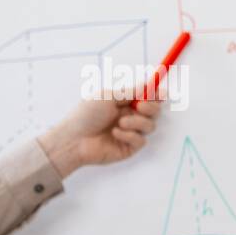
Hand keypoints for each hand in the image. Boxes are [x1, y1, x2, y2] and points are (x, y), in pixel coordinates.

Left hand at [37, 87, 162, 177]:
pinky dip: (130, 135)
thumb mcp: (107, 97)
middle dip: (151, 107)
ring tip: (119, 122)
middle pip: (154, 111)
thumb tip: (148, 86)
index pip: (147, 97)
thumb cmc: (85, 115)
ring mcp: (130, 133)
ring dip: (137, 122)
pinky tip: (115, 133)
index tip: (162, 92)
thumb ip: (129, 92)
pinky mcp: (129, 148)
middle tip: (140, 106)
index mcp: (124, 103)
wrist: (73, 139)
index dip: (157, 94)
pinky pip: (141, 140)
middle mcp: (130, 117)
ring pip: (150, 126)